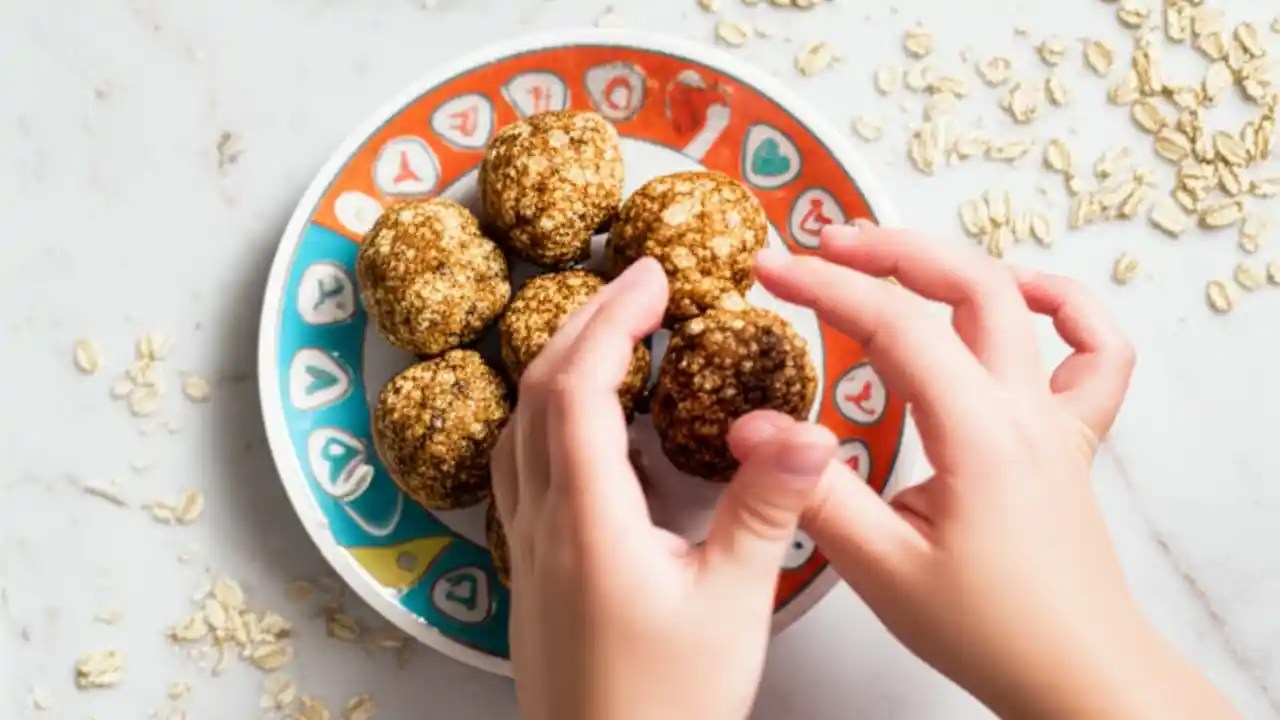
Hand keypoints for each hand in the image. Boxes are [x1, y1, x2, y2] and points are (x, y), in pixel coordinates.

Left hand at [492, 258, 837, 719]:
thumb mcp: (733, 604)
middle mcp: (542, 525)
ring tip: (615, 338)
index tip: (654, 277)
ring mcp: (528, 549)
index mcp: (588, 524)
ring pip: (521, 429)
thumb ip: (766, 508)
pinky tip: (593, 431)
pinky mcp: (533, 572)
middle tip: (640, 287)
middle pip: (539, 394)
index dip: (611, 320)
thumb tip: (809, 429)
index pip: (578, 389)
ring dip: (562, 367)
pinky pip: (524, 469)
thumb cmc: (668, 706)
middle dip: (585, 324)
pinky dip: (553, 419)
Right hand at [748, 226, 1234, 718]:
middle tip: (823, 244)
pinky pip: (1099, 353)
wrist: (1075, 674)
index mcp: (978, 435)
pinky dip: (1064, 308)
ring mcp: (1057, 420)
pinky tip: (1024, 299)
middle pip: (969, 285)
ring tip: (898, 256)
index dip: (826, 287)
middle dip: (890, 249)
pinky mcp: (1072, 440)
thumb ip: (814, 493)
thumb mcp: (881, 569)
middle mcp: (1025, 412)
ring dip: (957, 265)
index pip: (897, 326)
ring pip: (1024, 304)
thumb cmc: (990, 630)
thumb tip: (751, 431)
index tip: (771, 269)